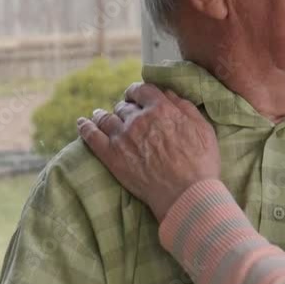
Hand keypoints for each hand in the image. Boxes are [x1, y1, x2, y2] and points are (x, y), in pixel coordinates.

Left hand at [76, 83, 220, 221]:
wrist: (186, 193)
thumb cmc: (200, 162)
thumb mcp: (203, 128)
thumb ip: (185, 107)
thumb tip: (169, 93)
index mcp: (161, 109)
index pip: (142, 90)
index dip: (138, 92)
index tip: (137, 96)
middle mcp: (138, 119)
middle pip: (124, 105)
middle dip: (125, 107)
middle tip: (125, 113)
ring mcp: (122, 137)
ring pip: (106, 118)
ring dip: (103, 114)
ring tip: (100, 115)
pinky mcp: (111, 157)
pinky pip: (91, 136)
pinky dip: (85, 127)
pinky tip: (82, 123)